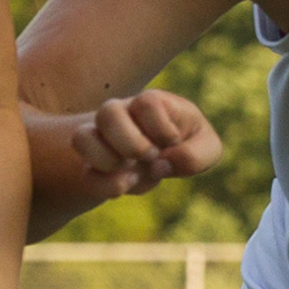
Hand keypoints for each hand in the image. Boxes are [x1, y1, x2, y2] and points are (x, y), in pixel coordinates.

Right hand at [58, 92, 222, 207]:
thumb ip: (196, 155)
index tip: (172, 140)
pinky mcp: (92, 164)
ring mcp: (102, 137)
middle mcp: (121, 114)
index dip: (161, 128)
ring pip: (81, 138)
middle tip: (150, 156)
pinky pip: (85, 174)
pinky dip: (104, 185)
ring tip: (131, 173)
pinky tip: (126, 186)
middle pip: (108, 113)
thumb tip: (161, 165)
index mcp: (150, 103)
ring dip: (109, 161)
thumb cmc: (187, 144)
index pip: (147, 103)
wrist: (163, 158)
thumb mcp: (207, 147)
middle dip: (132, 143)